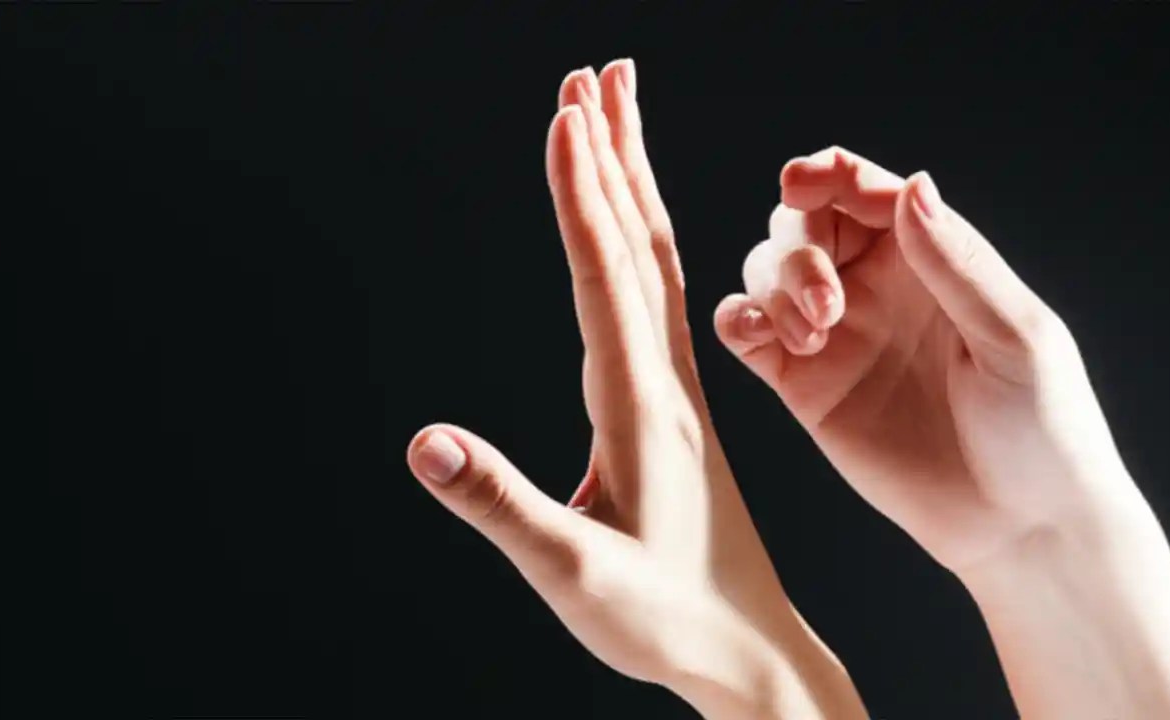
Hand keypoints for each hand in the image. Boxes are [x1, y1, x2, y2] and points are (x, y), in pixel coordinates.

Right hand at [407, 67, 865, 717]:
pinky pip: (656, 303)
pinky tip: (624, 234)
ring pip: (654, 263)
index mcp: (642, 404)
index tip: (566, 115)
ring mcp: (675, 388)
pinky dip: (636, 246)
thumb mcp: (574, 573)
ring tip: (609, 119)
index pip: (608, 275)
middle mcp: (666, 379)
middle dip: (613, 154)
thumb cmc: (665, 619)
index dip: (582, 195)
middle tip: (592, 74)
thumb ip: (501, 506)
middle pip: (639, 244)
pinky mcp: (673, 407)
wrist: (745, 648)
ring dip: (631, 185)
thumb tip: (424, 442)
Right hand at [714, 147, 1169, 715]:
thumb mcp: (1016, 337)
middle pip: (804, 223)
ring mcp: (835, 334)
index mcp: (931, 259)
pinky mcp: (802, 386)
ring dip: (775, 285)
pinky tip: (760, 335)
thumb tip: (913, 186)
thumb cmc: (1041, 426)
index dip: (830, 175)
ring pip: (767, 270)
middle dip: (798, 243)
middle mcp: (876, 287)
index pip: (866, 192)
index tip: (803, 182)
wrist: (1019, 526)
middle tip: (828, 300)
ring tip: (815, 334)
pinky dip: (736, 319)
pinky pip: (746, 332)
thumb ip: (957, 262)